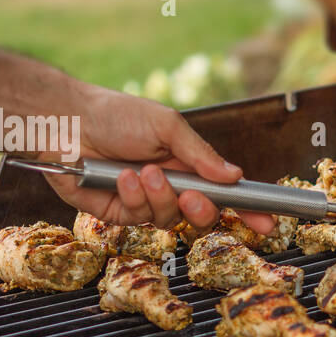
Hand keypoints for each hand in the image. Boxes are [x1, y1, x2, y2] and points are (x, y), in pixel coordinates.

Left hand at [40, 84, 274, 234]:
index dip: (248, 209)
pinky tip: (121, 176)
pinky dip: (133, 197)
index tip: (268, 222)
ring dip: (158, 196)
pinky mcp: (118, 214)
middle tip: (191, 194)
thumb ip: (201, 154)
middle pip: (202, 216)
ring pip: (168, 219)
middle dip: (200, 210)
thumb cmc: (117, 114)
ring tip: (142, 171)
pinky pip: (138, 219)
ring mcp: (144, 204)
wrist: (67, 121)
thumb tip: (234, 175)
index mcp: (189, 167)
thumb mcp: (167, 126)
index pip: (224, 194)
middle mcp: (170, 189)